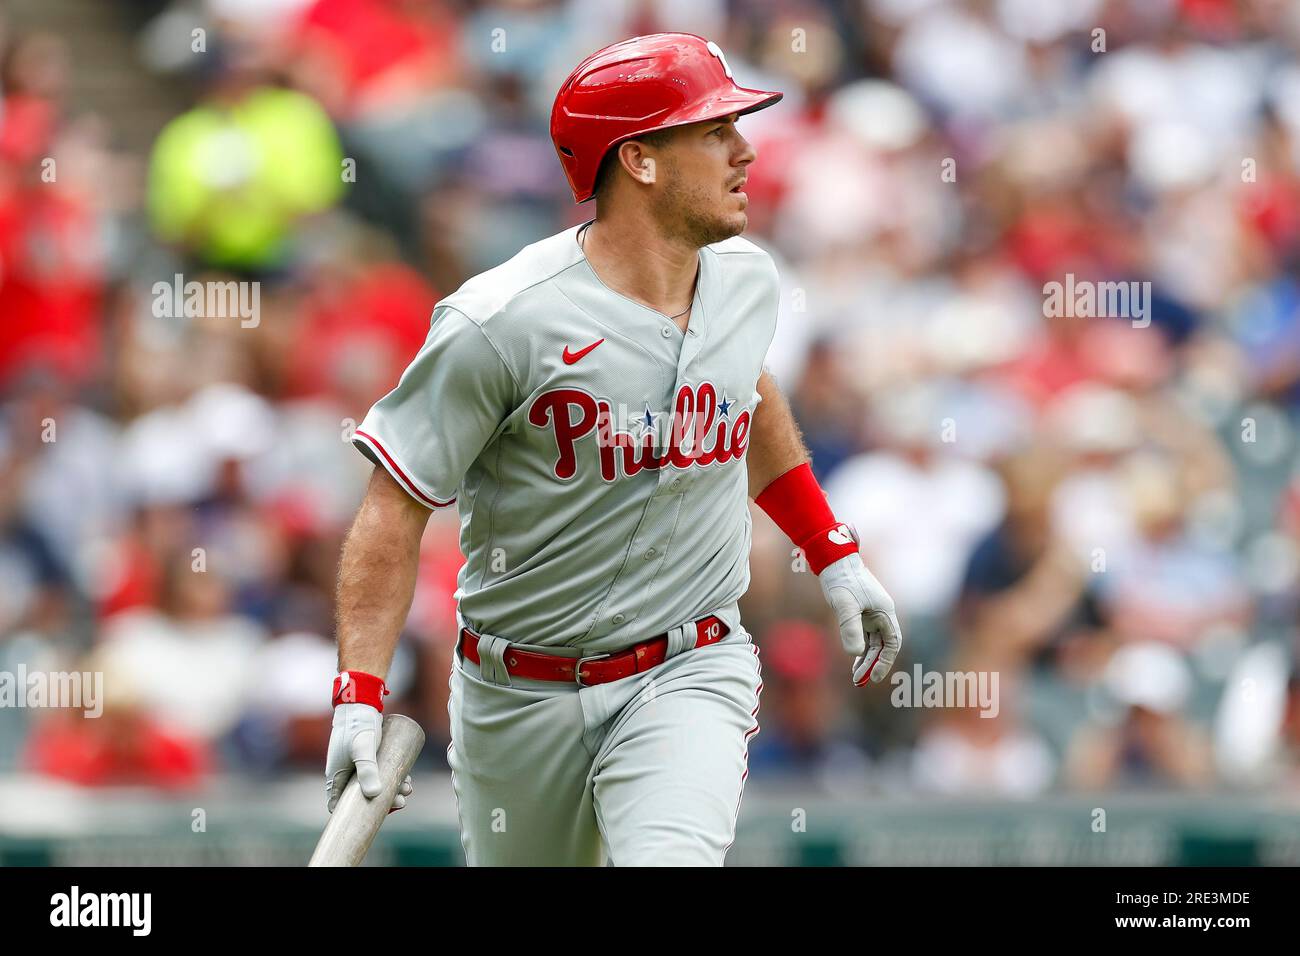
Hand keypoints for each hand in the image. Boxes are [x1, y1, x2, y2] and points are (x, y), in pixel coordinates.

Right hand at [325, 703, 412, 813]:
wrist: (361, 704)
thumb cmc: (357, 726)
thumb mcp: (363, 749)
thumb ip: (367, 769)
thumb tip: (374, 794)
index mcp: (336, 777)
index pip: (339, 805)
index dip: (356, 814)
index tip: (376, 816)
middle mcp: (345, 775)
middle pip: (363, 798)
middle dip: (383, 802)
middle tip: (401, 801)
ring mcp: (357, 766)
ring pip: (374, 786)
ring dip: (391, 790)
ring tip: (408, 789)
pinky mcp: (368, 758)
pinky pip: (379, 774)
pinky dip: (391, 778)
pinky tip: (406, 779)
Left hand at [818, 552, 902, 685]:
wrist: (834, 560)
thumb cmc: (842, 579)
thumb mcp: (845, 605)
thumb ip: (850, 629)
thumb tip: (856, 653)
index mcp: (885, 612)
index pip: (892, 643)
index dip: (885, 661)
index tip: (875, 677)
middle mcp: (882, 614)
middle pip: (883, 646)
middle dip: (873, 665)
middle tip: (859, 681)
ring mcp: (872, 614)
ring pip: (874, 643)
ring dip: (866, 659)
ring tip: (856, 677)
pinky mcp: (862, 613)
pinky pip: (865, 636)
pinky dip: (860, 649)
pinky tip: (854, 661)